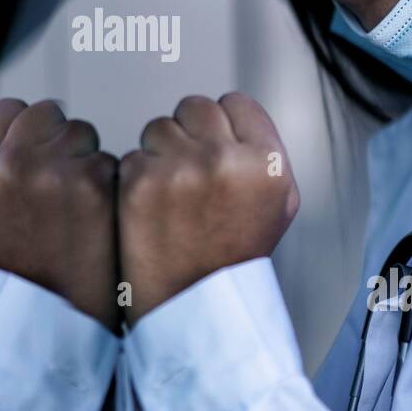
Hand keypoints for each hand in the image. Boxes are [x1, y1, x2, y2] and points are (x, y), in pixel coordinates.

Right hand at [0, 98, 118, 328]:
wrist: (53, 310)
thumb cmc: (21, 255)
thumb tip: (25, 115)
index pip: (7, 109)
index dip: (24, 134)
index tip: (29, 167)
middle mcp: (2, 164)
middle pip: (45, 113)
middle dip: (55, 140)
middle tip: (54, 188)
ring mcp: (48, 170)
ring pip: (80, 130)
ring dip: (83, 157)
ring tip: (71, 204)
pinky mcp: (90, 181)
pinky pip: (106, 158)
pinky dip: (106, 182)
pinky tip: (92, 215)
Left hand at [118, 93, 298, 321]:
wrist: (191, 306)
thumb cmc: (232, 260)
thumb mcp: (279, 206)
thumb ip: (265, 155)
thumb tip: (240, 118)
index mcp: (268, 164)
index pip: (237, 104)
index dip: (224, 125)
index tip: (217, 148)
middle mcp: (226, 160)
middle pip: (196, 107)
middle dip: (191, 134)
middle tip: (191, 173)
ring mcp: (180, 169)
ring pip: (159, 127)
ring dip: (160, 153)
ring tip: (172, 195)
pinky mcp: (139, 182)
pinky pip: (132, 155)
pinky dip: (136, 178)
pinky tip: (150, 208)